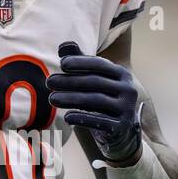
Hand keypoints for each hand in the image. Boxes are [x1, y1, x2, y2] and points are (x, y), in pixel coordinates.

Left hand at [46, 40, 142, 163]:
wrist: (120, 132)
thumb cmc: (103, 100)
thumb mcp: (94, 81)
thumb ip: (81, 63)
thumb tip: (63, 46)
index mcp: (122, 75)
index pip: (100, 64)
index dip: (81, 62)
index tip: (62, 63)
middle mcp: (128, 90)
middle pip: (95, 82)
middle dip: (69, 81)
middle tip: (48, 82)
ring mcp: (127, 109)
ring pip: (95, 101)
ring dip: (71, 99)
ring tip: (51, 98)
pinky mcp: (121, 127)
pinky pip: (99, 121)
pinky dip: (82, 118)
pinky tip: (67, 117)